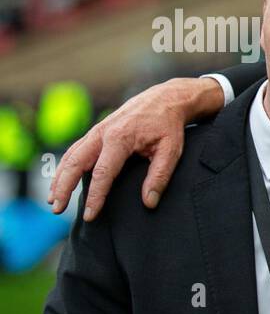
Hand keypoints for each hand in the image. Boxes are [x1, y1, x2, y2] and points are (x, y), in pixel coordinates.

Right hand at [47, 77, 224, 219]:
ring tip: (53, 201)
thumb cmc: (168, 125)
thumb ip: (160, 176)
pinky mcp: (95, 132)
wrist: (164, 99)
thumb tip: (149, 202)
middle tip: (57, 210)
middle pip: (75, 163)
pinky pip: (74, 151)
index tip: (90, 215)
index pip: (103, 172)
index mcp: (120, 137)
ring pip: (70, 156)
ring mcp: (96, 131)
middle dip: (63, 187)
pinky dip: (64, 168)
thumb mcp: (171, 150)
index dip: (95, 196)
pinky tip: (60, 182)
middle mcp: (102, 133)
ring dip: (59, 179)